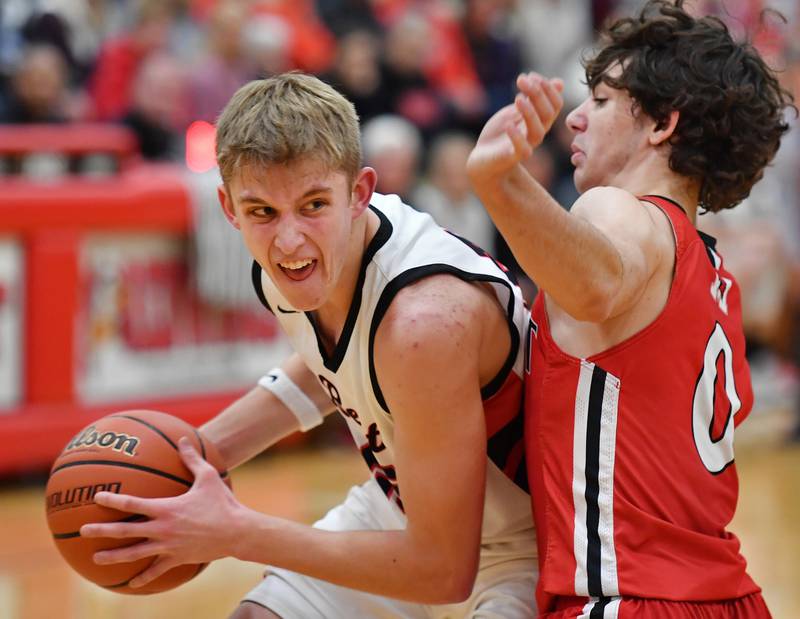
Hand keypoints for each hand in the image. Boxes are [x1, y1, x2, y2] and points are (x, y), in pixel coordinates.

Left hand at [80, 437, 243, 587]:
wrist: (237, 532)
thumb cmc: (223, 502)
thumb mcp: (208, 476)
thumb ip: (191, 459)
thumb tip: (182, 439)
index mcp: (166, 509)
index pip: (133, 504)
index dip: (113, 500)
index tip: (97, 497)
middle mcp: (162, 529)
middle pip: (125, 531)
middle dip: (102, 531)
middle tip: (83, 531)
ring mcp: (168, 546)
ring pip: (135, 554)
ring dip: (113, 556)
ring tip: (96, 559)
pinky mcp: (177, 558)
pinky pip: (156, 570)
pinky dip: (143, 578)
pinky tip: (131, 584)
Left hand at [467, 72, 562, 183]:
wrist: (483, 158)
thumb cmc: (501, 134)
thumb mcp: (516, 111)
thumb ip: (534, 99)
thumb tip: (559, 82)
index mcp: (540, 120)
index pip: (555, 104)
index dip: (547, 88)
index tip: (531, 75)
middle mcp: (537, 133)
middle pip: (547, 114)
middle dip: (537, 94)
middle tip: (521, 79)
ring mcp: (526, 145)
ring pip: (537, 131)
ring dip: (530, 113)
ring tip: (517, 98)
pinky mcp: (512, 157)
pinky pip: (522, 150)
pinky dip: (517, 137)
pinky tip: (508, 124)